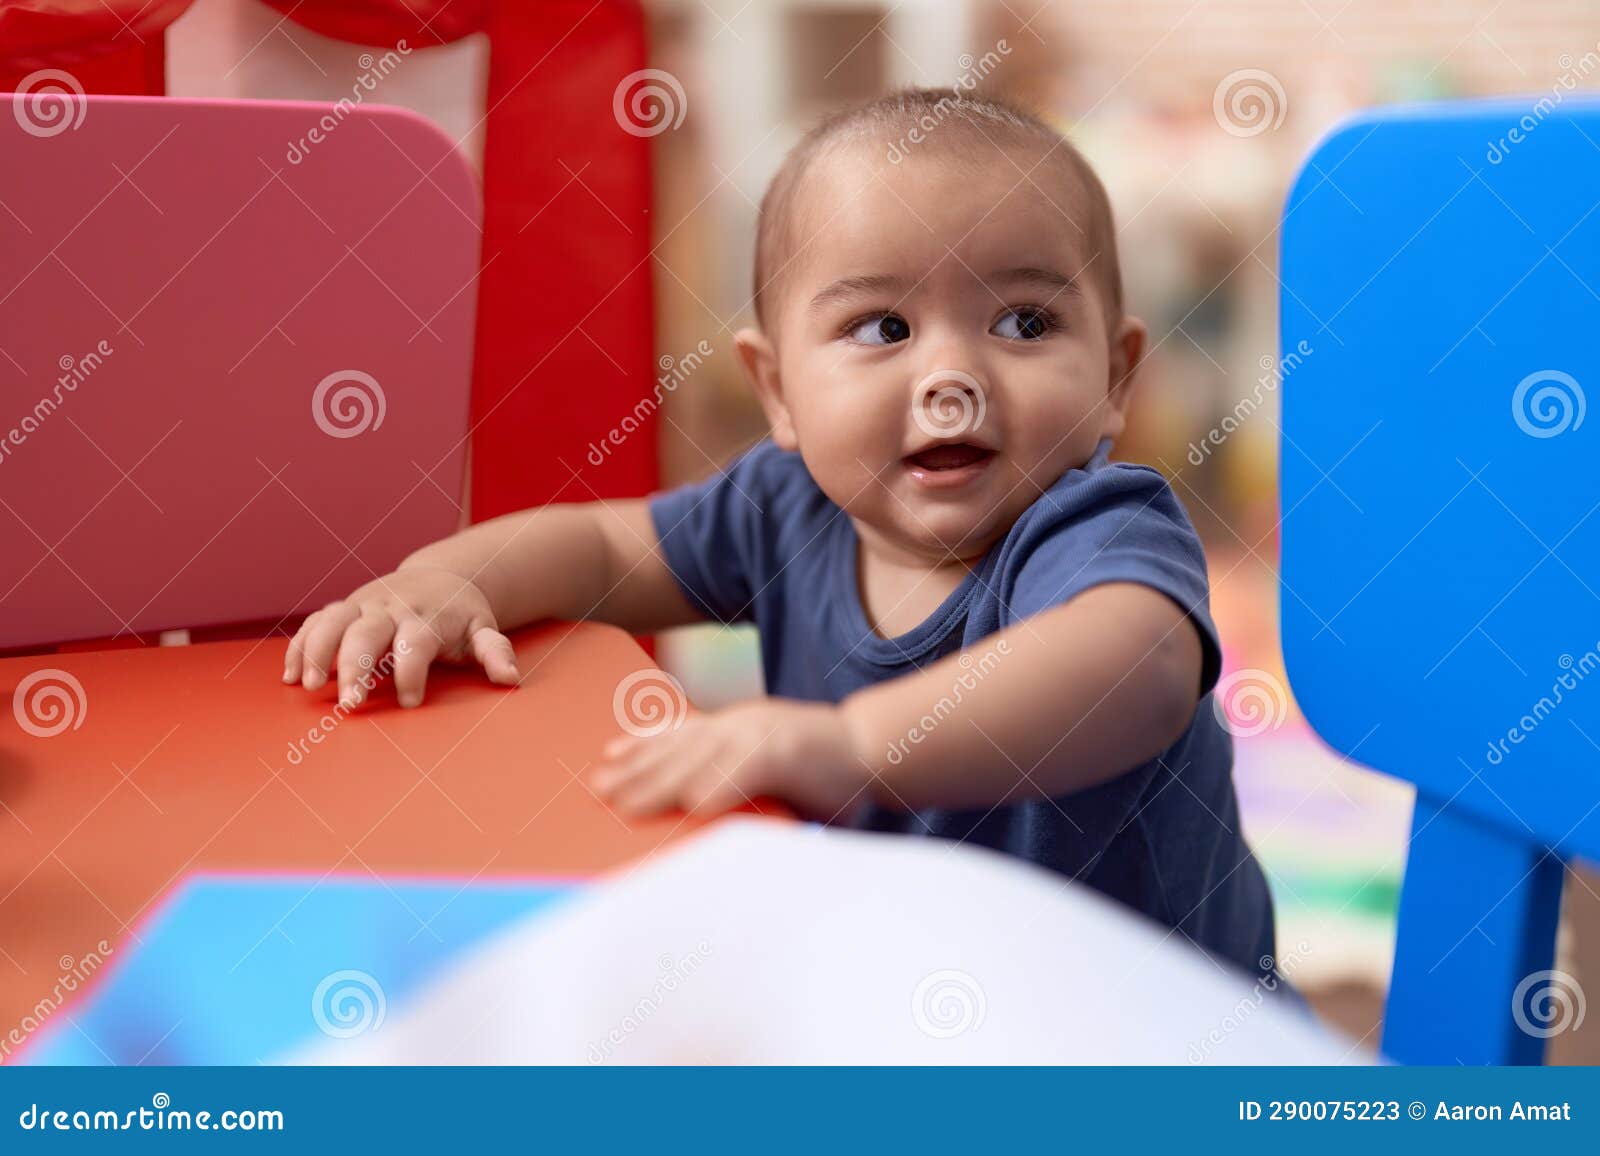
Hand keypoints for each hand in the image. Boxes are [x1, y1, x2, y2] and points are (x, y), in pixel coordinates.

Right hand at [282, 566, 518, 707]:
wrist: (441, 576)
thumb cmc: (461, 614)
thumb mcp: (484, 629)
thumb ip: (495, 652)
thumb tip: (509, 678)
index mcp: (427, 616)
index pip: (417, 643)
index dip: (413, 672)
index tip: (411, 703)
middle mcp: (391, 608)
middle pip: (367, 633)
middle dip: (355, 666)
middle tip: (350, 704)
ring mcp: (364, 605)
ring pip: (333, 622)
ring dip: (317, 651)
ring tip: (308, 686)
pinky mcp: (345, 608)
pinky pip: (316, 622)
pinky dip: (299, 645)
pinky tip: (289, 676)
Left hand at [590, 699, 869, 820]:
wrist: (878, 749)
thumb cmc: (829, 769)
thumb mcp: (775, 764)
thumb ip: (739, 777)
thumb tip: (695, 803)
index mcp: (741, 727)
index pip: (683, 733)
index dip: (644, 744)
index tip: (609, 755)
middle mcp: (744, 726)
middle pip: (678, 748)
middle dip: (636, 769)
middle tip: (598, 788)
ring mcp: (764, 735)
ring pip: (700, 760)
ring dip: (660, 782)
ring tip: (627, 803)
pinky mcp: (786, 753)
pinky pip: (745, 772)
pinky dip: (718, 787)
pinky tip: (692, 805)